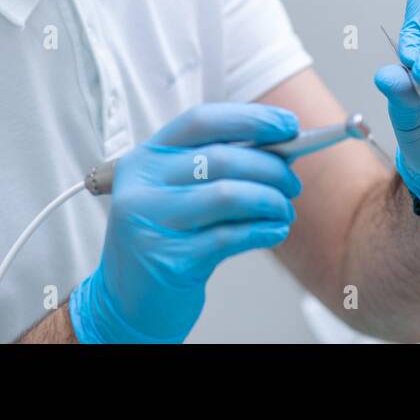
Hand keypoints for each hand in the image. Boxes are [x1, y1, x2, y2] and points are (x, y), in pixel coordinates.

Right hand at [69, 103, 301, 343]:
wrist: (126, 301)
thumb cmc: (164, 238)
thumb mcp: (177, 193)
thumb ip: (217, 168)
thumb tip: (281, 148)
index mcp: (145, 158)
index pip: (201, 121)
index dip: (250, 119)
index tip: (289, 125)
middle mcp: (142, 185)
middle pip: (220, 158)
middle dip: (270, 167)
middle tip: (292, 182)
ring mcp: (152, 221)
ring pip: (228, 195)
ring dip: (270, 200)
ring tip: (285, 210)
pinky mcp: (170, 259)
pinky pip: (231, 236)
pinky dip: (263, 230)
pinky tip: (276, 230)